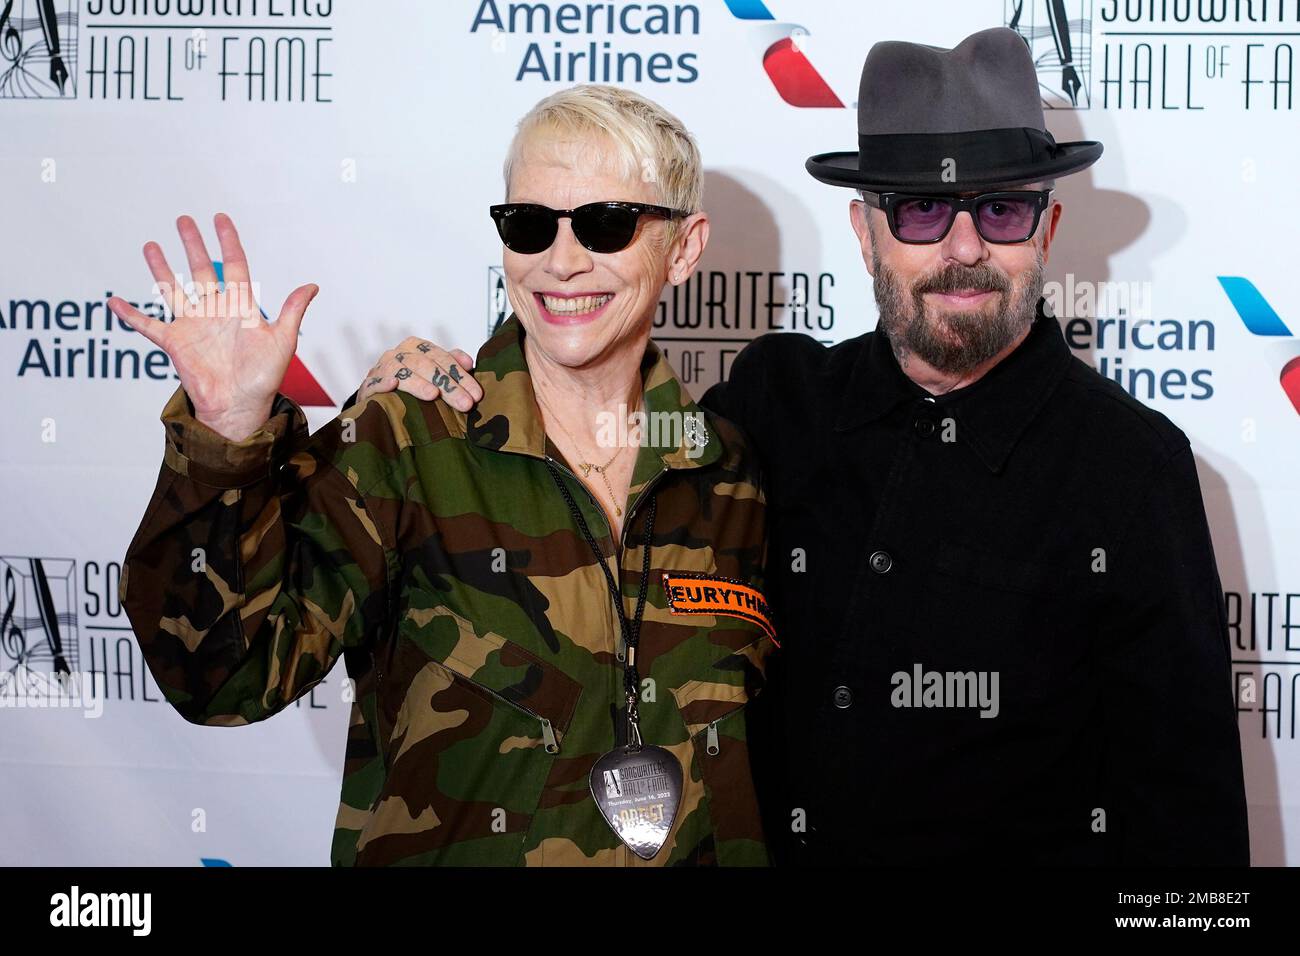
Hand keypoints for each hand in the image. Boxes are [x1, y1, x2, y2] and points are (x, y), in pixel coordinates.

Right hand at [107, 213, 318, 441]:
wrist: (240, 405)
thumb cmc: (264, 377)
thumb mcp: (282, 340)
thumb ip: (292, 311)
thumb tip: (312, 286)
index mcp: (240, 307)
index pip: (235, 266)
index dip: (228, 241)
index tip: (220, 219)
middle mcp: (214, 311)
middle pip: (201, 270)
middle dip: (192, 245)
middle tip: (183, 220)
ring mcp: (193, 325)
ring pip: (173, 289)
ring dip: (160, 268)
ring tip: (150, 244)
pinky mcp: (174, 342)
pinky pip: (147, 325)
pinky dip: (130, 315)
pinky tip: (113, 301)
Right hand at [356, 337, 482, 412]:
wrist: (378, 396)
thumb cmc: (412, 383)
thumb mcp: (433, 371)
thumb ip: (451, 364)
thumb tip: (469, 364)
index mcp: (417, 347)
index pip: (442, 358)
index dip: (460, 376)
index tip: (476, 394)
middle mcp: (399, 354)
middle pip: (426, 365)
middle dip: (448, 385)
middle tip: (465, 403)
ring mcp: (382, 368)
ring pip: (402, 371)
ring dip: (419, 384)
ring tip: (433, 395)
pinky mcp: (368, 385)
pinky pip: (374, 382)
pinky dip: (383, 383)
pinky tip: (393, 386)